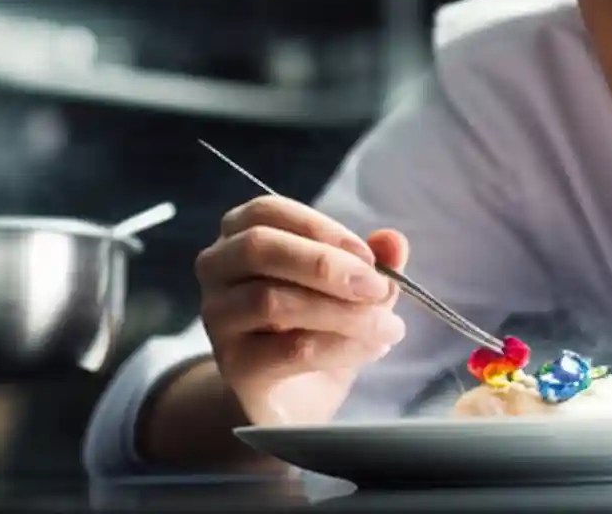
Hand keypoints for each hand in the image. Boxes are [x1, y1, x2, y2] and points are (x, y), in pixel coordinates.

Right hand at [195, 196, 407, 425]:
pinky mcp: (234, 365)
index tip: (368, 255)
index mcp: (240, 235)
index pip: (268, 211)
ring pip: (272, 301)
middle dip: (326, 265)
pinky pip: (289, 349)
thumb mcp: (349, 291)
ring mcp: (219, 318)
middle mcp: (217, 270)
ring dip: (342, 312)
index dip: (321, 228)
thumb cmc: (312, 329)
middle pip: (259, 248)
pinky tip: (372, 349)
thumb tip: (393, 241)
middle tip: (379, 288)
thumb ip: (369, 264)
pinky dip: (340, 346)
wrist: (286, 400)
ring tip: (386, 327)